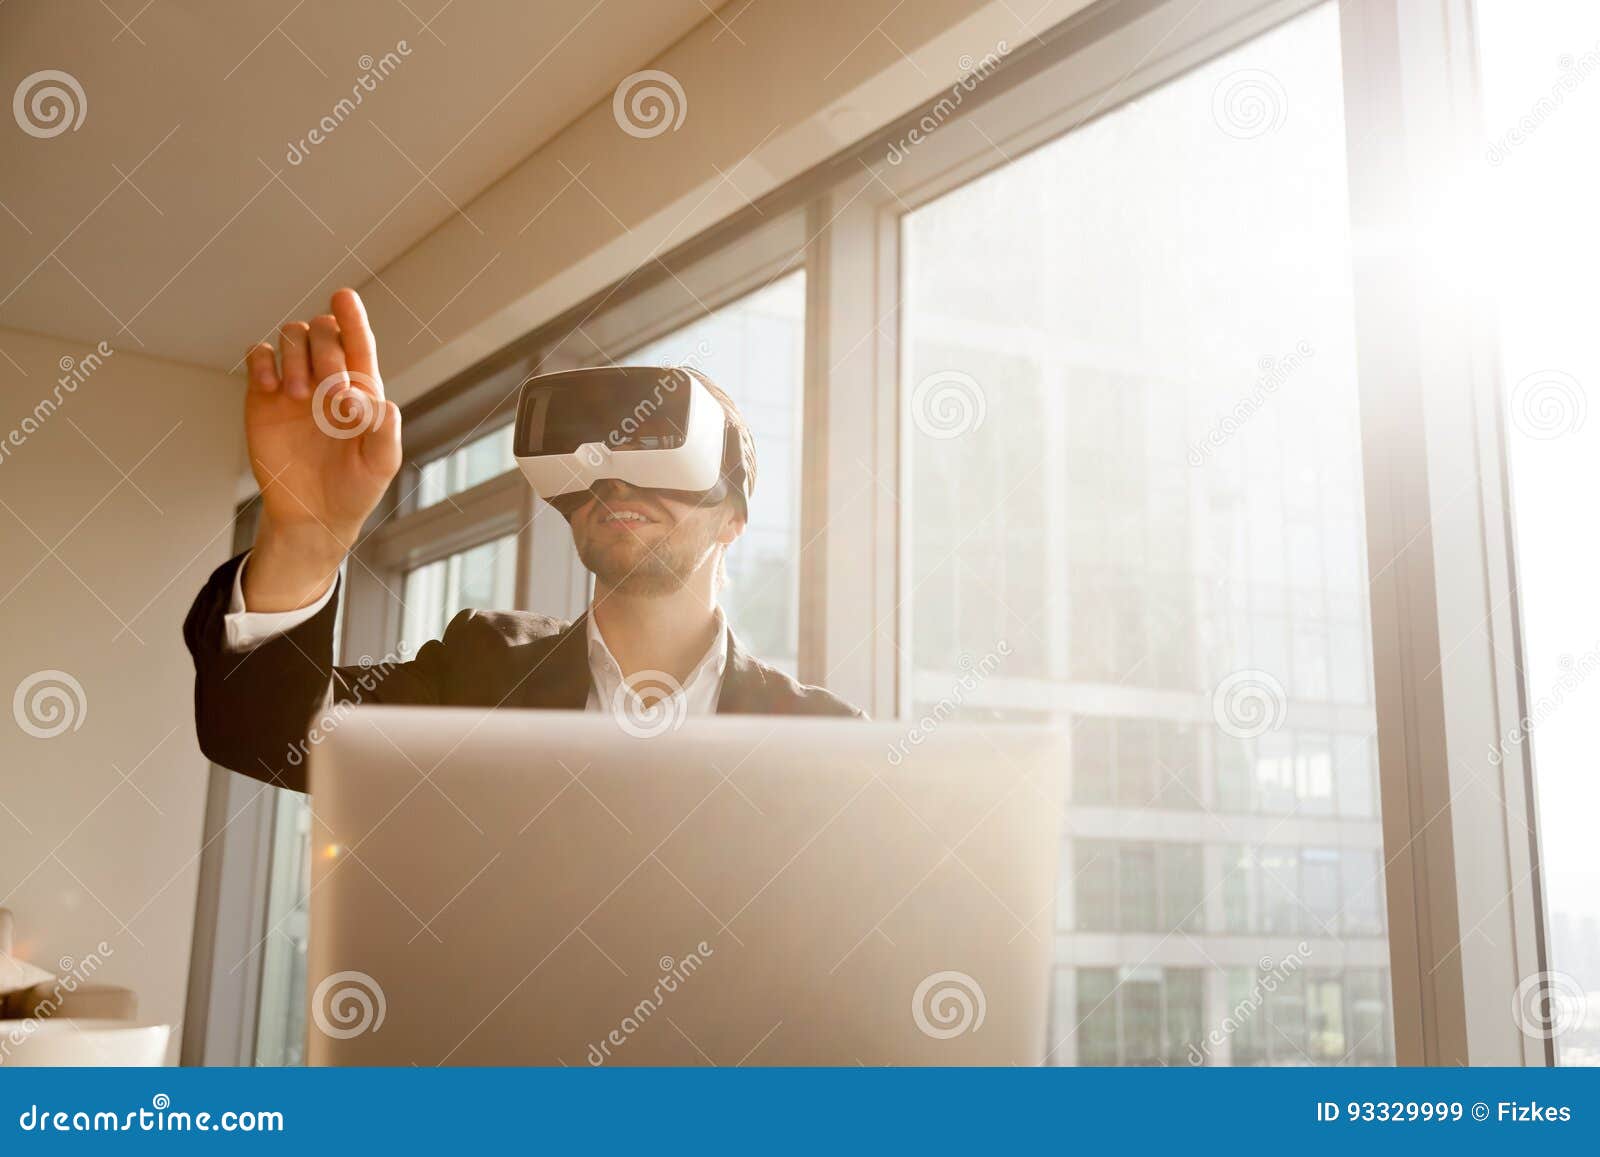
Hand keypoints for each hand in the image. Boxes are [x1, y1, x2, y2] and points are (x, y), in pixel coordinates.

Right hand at [240, 289, 401, 610]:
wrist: (312, 514)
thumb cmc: (354, 488)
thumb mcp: (381, 464)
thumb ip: (384, 429)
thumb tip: (370, 398)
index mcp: (361, 388)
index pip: (358, 342)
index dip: (353, 317)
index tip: (344, 297)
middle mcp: (328, 377)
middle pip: (324, 332)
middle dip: (328, 352)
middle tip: (331, 393)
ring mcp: (294, 383)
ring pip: (292, 336)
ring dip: (296, 357)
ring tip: (298, 396)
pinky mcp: (263, 395)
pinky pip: (258, 356)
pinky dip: (262, 360)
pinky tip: (270, 387)